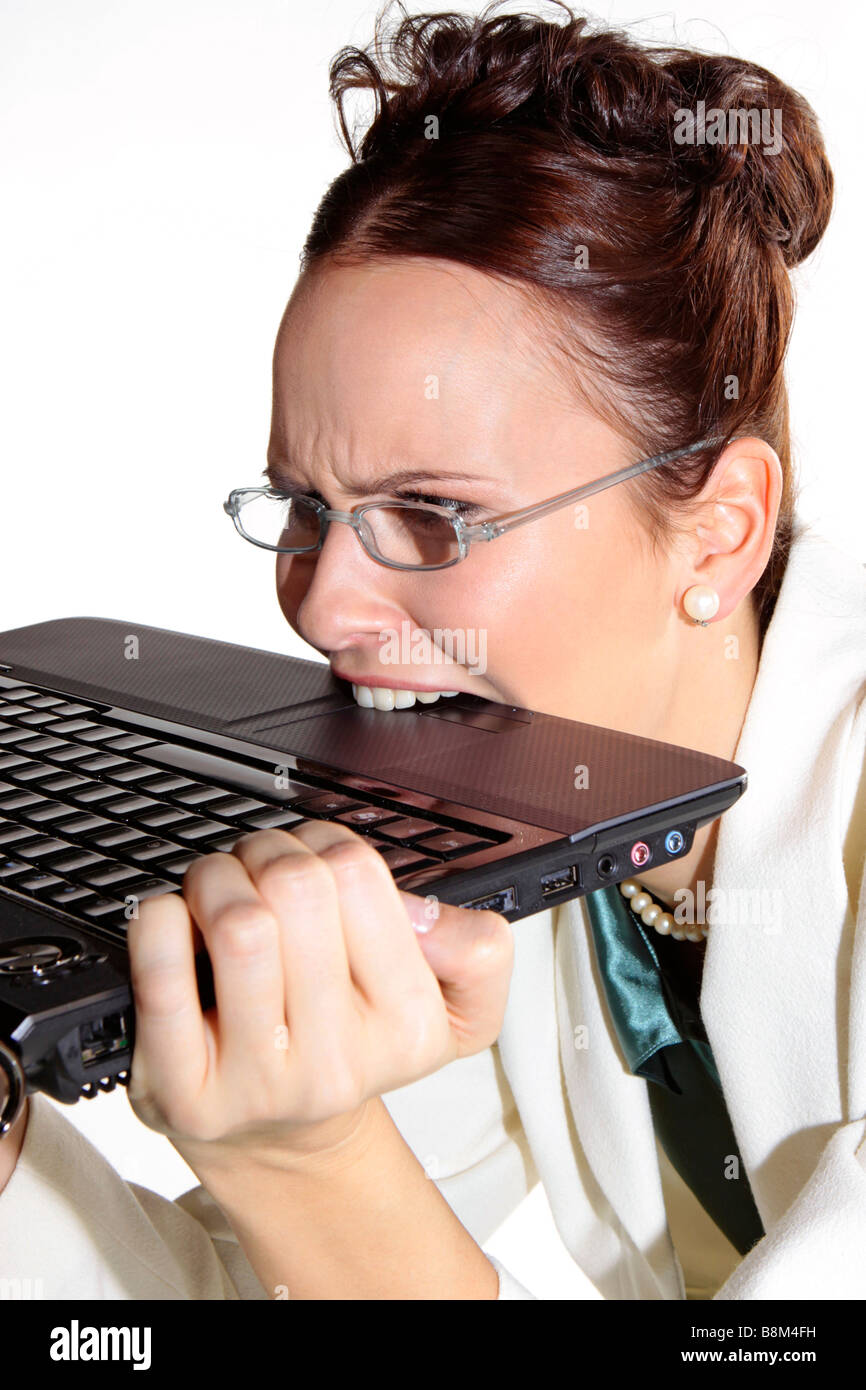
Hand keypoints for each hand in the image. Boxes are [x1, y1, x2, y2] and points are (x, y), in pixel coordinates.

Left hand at [125, 819, 513, 1162]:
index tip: (313, 861)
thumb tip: (424, 912)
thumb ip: (478, 949)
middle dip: (265, 852)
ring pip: (237, 922)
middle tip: (257, 869)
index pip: (361, 876)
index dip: (324, 842)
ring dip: (215, 877)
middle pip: (295, 888)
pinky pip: (162, 975)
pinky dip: (160, 921)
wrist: (282, 1139)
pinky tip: (174, 923)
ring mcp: (258, 1082)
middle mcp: (338, 1063)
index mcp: (408, 1027)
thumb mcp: (454, 1008)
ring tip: (217, 892)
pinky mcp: (184, 1091)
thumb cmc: (350, 1047)